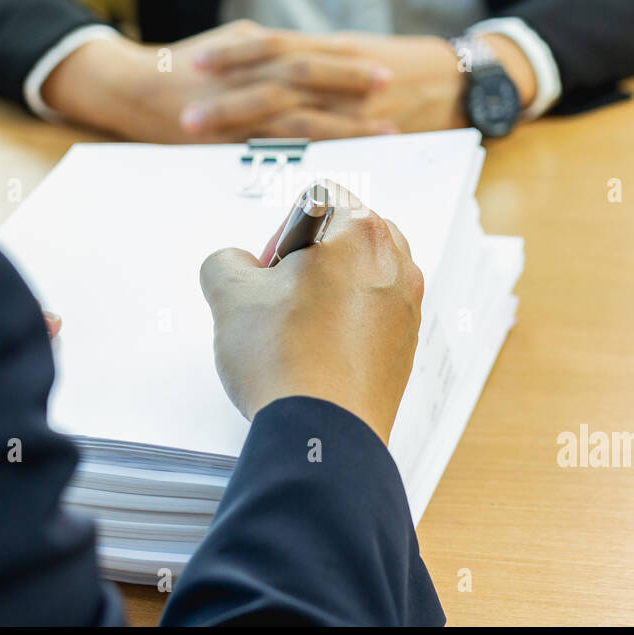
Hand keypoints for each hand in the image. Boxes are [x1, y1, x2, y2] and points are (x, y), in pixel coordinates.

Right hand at [40, 21, 395, 141]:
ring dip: (341, 126)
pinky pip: (268, 151)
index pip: (309, 56)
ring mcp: (234, 114)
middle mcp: (244, 79)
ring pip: (294, 119)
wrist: (129, 89)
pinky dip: (303, 157)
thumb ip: (271, 50)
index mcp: (251, 53)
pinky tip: (331, 164)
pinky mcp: (221, 143)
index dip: (347, 66)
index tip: (383, 76)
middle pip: (307, 82)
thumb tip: (314, 52)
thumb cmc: (186, 65)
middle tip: (391, 98)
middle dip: (351, 90)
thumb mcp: (231, 42)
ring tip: (378, 133)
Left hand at [193, 30, 535, 135]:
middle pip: (271, 76)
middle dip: (225, 93)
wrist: (461, 79)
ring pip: (290, 105)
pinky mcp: (370, 124)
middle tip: (184, 109)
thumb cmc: (406, 69)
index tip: (194, 59)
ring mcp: (353, 98)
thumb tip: (272, 72)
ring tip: (201, 130)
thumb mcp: (356, 57)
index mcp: (330, 47)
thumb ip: (317, 67)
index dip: (232, 52)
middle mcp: (337, 68)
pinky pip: (325, 135)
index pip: (272, 44)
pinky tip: (259, 157)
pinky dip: (291, 145)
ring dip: (242, 119)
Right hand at [199, 182, 422, 443]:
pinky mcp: (407, 348)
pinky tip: (317, 358)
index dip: (284, 234)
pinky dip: (346, 329)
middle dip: (311, 262)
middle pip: (346, 239)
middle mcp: (397, 263)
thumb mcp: (229, 293)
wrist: (322, 434)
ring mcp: (407, 308)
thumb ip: (226, 260)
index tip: (271, 272)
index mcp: (361, 232)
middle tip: (281, 299)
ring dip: (328, 295)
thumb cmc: (286, 360)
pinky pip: (372, 320)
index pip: (319, 200)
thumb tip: (238, 265)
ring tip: (299, 333)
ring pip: (360, 280)